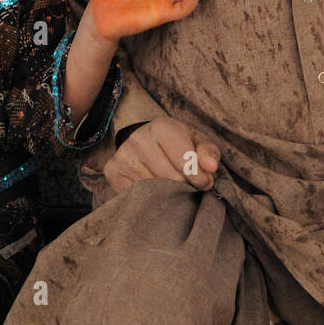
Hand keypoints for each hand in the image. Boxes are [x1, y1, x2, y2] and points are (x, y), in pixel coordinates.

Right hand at [103, 116, 219, 192]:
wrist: (149, 142)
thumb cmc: (179, 144)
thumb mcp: (197, 143)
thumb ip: (208, 153)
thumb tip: (211, 167)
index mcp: (162, 127)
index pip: (185, 161)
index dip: (198, 177)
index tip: (204, 183)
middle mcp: (138, 138)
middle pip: (169, 178)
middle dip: (183, 186)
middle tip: (187, 185)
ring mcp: (123, 155)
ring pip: (153, 189)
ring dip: (167, 194)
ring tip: (171, 187)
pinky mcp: (112, 171)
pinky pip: (136, 195)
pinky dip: (149, 198)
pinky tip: (155, 191)